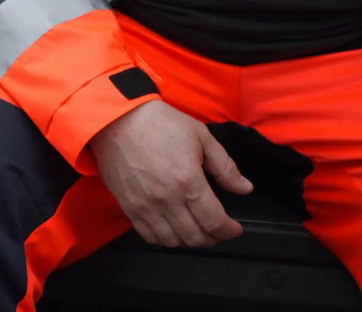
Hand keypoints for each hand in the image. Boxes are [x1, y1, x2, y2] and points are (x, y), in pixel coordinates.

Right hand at [88, 100, 254, 248]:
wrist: (117, 118)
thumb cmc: (161, 123)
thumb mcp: (201, 136)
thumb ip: (225, 166)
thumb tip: (245, 189)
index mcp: (188, 180)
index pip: (214, 221)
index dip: (229, 231)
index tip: (235, 229)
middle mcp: (167, 199)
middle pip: (195, 237)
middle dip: (213, 238)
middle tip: (218, 230)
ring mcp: (145, 206)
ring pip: (173, 241)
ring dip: (189, 241)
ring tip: (196, 230)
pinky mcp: (128, 207)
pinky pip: (149, 236)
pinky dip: (165, 239)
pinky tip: (172, 229)